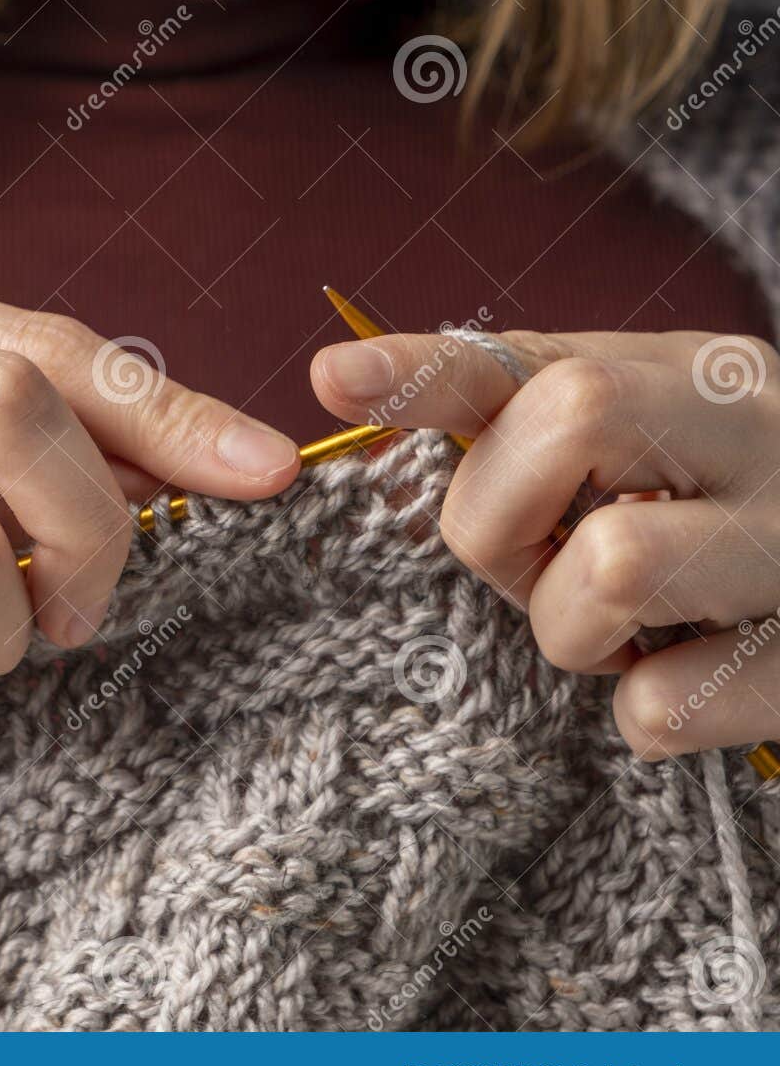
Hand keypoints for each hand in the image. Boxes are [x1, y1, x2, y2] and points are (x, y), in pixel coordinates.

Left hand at [313, 327, 779, 760]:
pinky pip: (663, 704)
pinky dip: (648, 713)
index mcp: (696, 374)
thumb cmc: (730, 522)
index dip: (425, 366)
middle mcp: (758, 431)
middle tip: (537, 565)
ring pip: (609, 566)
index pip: (535, 352)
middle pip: (568, 418)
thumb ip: (523, 418)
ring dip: (572, 631)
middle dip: (499, 518)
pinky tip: (692, 684)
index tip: (328, 379)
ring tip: (626, 635)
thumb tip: (345, 381)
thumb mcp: (651, 446)